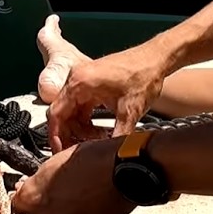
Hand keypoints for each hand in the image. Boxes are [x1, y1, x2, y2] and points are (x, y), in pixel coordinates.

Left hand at [10, 138, 134, 213]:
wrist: (126, 172)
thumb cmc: (94, 160)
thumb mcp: (57, 161)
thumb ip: (38, 179)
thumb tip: (29, 186)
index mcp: (31, 197)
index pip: (15, 205)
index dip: (23, 197)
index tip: (30, 192)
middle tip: (47, 201)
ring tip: (66, 203)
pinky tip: (79, 209)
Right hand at [47, 45, 166, 152]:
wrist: (156, 58)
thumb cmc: (143, 74)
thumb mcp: (130, 111)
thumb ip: (118, 136)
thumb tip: (113, 155)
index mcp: (80, 82)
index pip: (56, 113)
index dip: (56, 135)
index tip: (60, 150)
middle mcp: (78, 78)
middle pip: (63, 113)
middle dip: (70, 134)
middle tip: (78, 150)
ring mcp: (85, 79)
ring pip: (73, 110)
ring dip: (81, 128)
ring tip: (95, 141)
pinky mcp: (93, 83)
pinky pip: (82, 105)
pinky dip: (87, 119)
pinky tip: (100, 131)